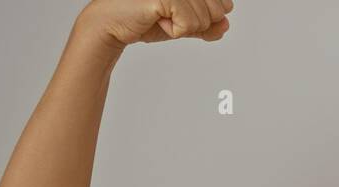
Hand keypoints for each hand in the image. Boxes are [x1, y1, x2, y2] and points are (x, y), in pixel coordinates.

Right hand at [77, 0, 232, 48]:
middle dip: (197, 23)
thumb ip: (206, 26)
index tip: (182, 15)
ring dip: (183, 28)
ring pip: (205, 20)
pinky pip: (190, 24)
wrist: (112, 26)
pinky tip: (157, 20)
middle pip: (218, 11)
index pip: (223, 1)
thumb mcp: (182, 24)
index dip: (210, 16)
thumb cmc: (144, 20)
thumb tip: (225, 25)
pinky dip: (175, 31)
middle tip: (170, 17)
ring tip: (160, 17)